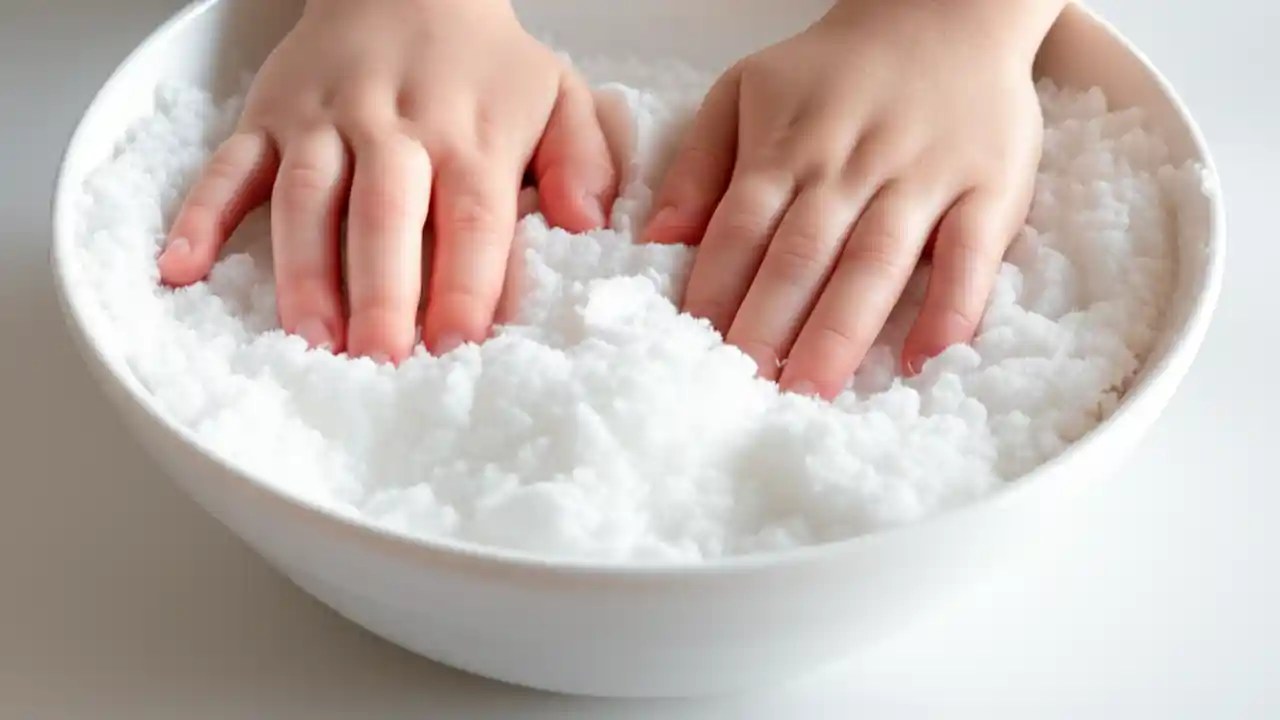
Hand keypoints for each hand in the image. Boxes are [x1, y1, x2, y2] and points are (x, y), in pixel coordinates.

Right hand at [159, 0, 616, 361]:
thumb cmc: (486, 64)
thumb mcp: (561, 95)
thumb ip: (583, 160)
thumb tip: (586, 223)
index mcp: (469, 134)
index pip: (470, 216)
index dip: (465, 281)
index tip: (459, 344)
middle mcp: (393, 128)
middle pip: (383, 214)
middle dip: (381, 291)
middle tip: (379, 361)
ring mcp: (322, 122)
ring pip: (306, 198)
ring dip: (302, 271)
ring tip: (307, 341)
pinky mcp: (269, 116)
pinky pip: (228, 166)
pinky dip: (200, 214)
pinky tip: (180, 269)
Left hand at [645, 0, 1061, 398]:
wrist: (945, 9)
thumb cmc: (834, 69)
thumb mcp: (744, 90)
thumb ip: (698, 164)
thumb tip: (659, 238)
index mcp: (787, 147)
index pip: (741, 229)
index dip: (715, 291)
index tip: (693, 350)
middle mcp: (850, 165)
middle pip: (801, 255)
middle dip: (768, 327)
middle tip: (744, 391)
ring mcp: (922, 176)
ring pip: (875, 262)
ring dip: (841, 333)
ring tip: (811, 393)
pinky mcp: (988, 186)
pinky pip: (970, 255)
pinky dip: (950, 307)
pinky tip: (923, 359)